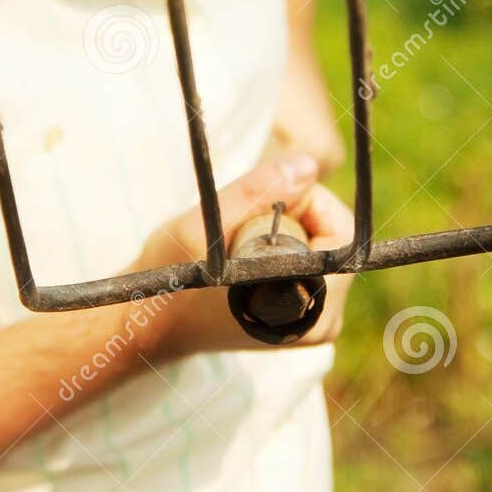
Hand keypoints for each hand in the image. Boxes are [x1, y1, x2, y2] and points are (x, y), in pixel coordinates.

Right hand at [135, 154, 355, 357]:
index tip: (255, 208)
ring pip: (323, 248)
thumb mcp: (204, 227)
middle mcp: (321, 322)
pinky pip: (313, 265)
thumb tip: (309, 165)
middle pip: (334, 237)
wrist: (151, 326)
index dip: (301, 203)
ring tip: (239, 250)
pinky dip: (285, 252)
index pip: (339, 227)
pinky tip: (247, 263)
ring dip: (286, 234)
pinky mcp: (306, 322)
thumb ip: (257, 192)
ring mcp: (316, 325)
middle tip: (241, 230)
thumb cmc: (174, 278)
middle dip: (292, 218)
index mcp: (304, 304)